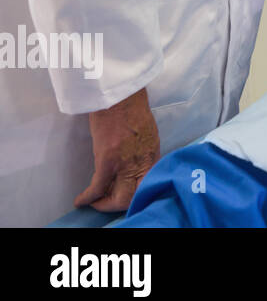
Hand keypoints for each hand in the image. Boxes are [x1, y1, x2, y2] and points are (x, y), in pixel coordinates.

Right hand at [75, 87, 160, 211]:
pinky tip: (80, 200)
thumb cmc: (131, 108)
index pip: (149, 183)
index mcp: (152, 154)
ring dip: (105, 203)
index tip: (126, 195)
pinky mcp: (107, 160)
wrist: (119, 96)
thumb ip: (144, 150)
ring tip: (95, 202)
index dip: (137, 194)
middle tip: (108, 202)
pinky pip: (97, 187)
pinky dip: (88, 198)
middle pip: (136, 195)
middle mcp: (142, 162)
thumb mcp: (147, 132)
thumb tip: (136, 163)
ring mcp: (126, 162)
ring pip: (119, 197)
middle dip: (121, 204)